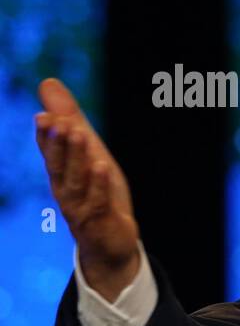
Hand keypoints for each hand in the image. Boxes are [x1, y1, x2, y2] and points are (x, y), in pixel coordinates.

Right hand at [34, 78, 140, 299]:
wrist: (110, 242)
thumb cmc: (96, 192)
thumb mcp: (87, 153)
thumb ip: (70, 120)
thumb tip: (47, 83)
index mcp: (61, 173)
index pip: (50, 151)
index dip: (46, 135)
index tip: (43, 114)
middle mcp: (65, 190)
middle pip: (58, 165)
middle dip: (55, 143)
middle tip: (54, 119)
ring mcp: (81, 208)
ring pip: (75, 181)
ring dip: (77, 157)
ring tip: (79, 134)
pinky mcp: (99, 221)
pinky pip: (97, 201)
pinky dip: (98, 184)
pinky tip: (101, 166)